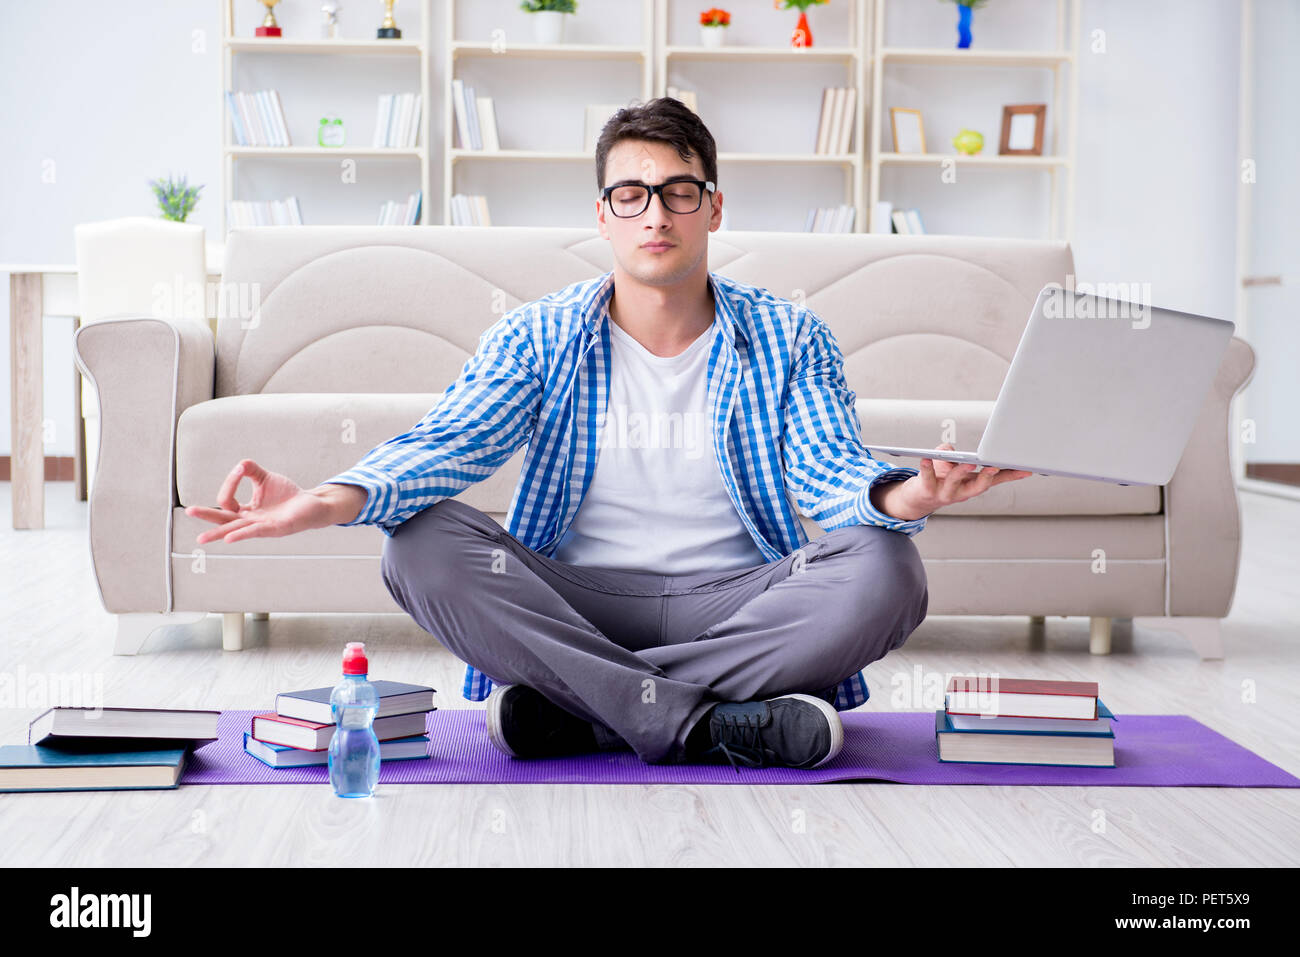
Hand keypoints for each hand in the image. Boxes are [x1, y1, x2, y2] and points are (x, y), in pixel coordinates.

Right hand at [186, 459, 329, 543]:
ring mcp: (262, 527)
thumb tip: (240, 464)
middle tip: (189, 512)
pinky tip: (230, 538)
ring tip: (202, 538)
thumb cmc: (287, 495)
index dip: (231, 482)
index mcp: (246, 511)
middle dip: (207, 516)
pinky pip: (256, 531)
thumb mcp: (266, 479)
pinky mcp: (276, 529)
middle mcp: (250, 521)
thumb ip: (251, 471)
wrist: (311, 504)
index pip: (228, 500)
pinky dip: (242, 534)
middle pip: (224, 520)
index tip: (241, 469)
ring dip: (219, 533)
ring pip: (236, 529)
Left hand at [907, 443, 1032, 513]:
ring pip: (955, 482)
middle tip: (995, 467)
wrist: (917, 498)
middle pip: (979, 486)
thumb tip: (952, 449)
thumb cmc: (939, 478)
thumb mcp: (951, 463)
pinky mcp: (928, 489)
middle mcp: (962, 491)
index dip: (1011, 475)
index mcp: (973, 484)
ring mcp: (945, 492)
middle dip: (987, 476)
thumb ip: (953, 453)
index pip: (996, 479)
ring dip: (961, 471)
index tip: (1025, 469)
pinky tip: (926, 457)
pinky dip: (927, 466)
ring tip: (967, 463)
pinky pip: (928, 477)